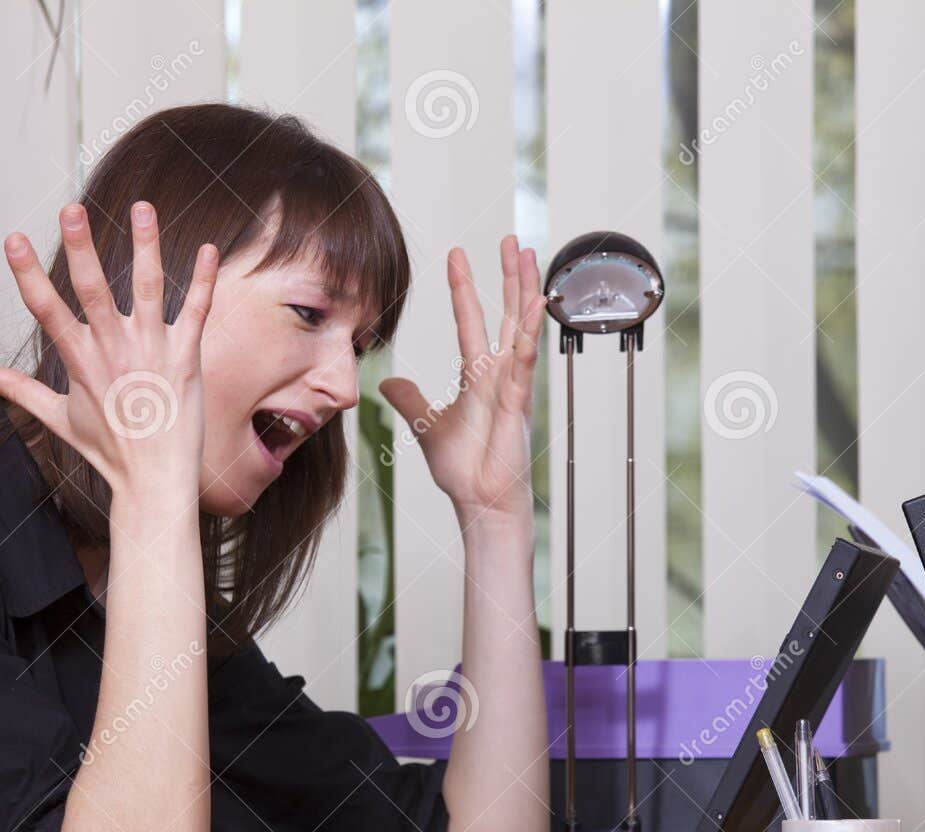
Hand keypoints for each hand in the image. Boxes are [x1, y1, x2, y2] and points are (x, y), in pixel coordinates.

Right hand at [0, 201, 217, 501]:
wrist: (155, 483)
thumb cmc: (109, 452)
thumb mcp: (59, 419)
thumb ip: (20, 390)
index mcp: (78, 361)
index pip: (45, 309)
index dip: (27, 273)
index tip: (14, 237)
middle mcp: (113, 351)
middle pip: (91, 289)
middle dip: (81, 247)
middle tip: (72, 207)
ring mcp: (151, 352)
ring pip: (146, 288)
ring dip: (145, 246)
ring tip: (142, 208)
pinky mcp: (186, 360)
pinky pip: (196, 312)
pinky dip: (204, 280)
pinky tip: (210, 249)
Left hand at [379, 236, 544, 528]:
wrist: (480, 500)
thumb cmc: (464, 469)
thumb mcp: (427, 424)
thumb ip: (410, 400)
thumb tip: (388, 382)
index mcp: (479, 376)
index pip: (471, 320)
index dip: (465, 288)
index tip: (458, 255)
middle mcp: (499, 374)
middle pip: (505, 313)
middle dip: (508, 276)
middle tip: (510, 239)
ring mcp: (512, 384)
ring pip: (520, 326)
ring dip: (523, 290)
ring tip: (526, 255)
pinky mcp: (518, 401)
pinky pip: (525, 359)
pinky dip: (530, 331)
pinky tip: (536, 303)